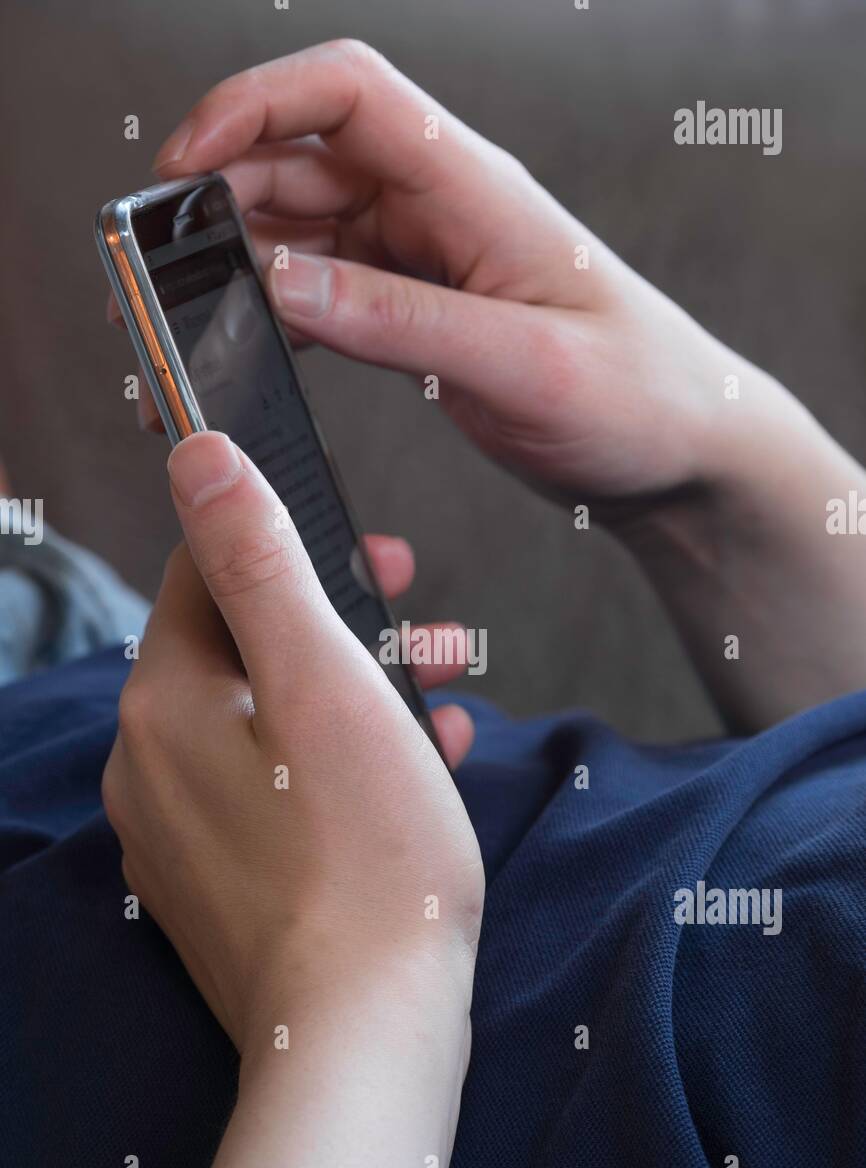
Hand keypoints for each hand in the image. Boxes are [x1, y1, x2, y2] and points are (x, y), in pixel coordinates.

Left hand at [102, 431, 483, 1054]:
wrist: (363, 1037)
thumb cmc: (366, 857)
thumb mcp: (323, 679)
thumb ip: (258, 559)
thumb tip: (198, 456)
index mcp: (163, 702)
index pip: (207, 574)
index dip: (299, 544)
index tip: (382, 557)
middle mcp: (149, 767)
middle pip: (247, 652)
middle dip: (346, 627)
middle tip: (429, 630)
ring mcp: (181, 836)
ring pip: (271, 725)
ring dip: (359, 695)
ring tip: (443, 699)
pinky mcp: (220, 890)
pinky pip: (279, 794)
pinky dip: (344, 766)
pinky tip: (420, 770)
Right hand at [150, 38, 758, 519]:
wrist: (686, 449)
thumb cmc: (639, 397)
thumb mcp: (525, 365)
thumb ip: (401, 324)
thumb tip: (280, 283)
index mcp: (476, 189)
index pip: (347, 94)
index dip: (253, 105)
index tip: (182, 163)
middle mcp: (443, 208)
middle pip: (303, 158)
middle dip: (222, 193)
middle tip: (164, 264)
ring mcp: (428, 259)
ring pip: (305, 225)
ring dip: (241, 256)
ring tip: (190, 312)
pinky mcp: (421, 311)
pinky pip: (328, 287)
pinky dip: (279, 307)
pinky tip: (252, 341)